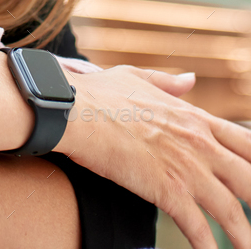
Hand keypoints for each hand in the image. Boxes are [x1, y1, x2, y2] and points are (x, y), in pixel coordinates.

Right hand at [58, 64, 250, 248]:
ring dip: (243, 235)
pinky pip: (198, 226)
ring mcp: (186, 167)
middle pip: (247, 176)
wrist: (75, 110)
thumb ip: (168, 81)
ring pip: (230, 209)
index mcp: (193, 116)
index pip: (243, 140)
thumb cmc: (99, 92)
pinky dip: (209, 245)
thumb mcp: (137, 77)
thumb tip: (189, 79)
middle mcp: (198, 141)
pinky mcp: (168, 190)